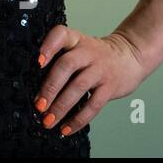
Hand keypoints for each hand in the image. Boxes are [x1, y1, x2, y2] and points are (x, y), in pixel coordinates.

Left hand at [32, 26, 147, 136]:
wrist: (129, 56)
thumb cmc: (95, 55)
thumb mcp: (78, 46)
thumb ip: (60, 57)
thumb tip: (33, 85)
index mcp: (76, 40)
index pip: (61, 35)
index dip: (48, 46)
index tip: (37, 61)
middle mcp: (87, 52)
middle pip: (66, 65)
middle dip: (50, 87)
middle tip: (38, 105)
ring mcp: (100, 69)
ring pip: (79, 87)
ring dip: (61, 106)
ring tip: (48, 120)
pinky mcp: (110, 87)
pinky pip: (94, 105)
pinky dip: (79, 119)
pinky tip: (67, 128)